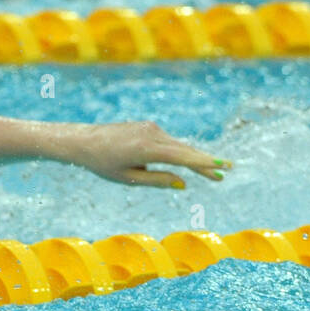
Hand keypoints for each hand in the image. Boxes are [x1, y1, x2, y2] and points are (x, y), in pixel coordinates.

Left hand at [64, 121, 230, 188]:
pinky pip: (169, 142)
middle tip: (225, 174)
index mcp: (146, 149)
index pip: (182, 157)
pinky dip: (180, 152)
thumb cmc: (103, 163)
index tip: (224, 167)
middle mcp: (152, 134)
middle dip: (206, 163)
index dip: (204, 163)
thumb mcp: (129, 178)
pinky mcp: (149, 127)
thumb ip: (158, 180)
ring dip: (194, 159)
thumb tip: (184, 183)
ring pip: (179, 146)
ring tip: (213, 174)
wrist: (84, 141)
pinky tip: (189, 163)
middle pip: (186, 151)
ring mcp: (151, 128)